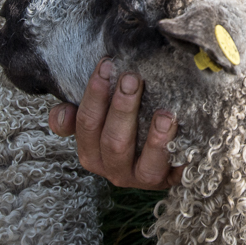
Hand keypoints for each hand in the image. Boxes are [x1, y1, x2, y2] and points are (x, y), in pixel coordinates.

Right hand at [49, 58, 181, 189]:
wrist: (162, 154)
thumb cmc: (128, 124)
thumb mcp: (101, 117)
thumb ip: (78, 112)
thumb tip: (61, 113)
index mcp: (92, 151)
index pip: (86, 124)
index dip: (94, 95)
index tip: (107, 65)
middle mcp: (113, 168)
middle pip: (113, 142)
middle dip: (122, 109)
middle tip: (132, 79)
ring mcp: (140, 177)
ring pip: (145, 164)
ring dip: (155, 139)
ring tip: (165, 115)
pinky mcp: (167, 180)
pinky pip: (172, 171)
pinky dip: (177, 152)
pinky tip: (184, 133)